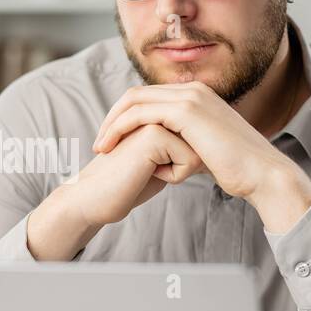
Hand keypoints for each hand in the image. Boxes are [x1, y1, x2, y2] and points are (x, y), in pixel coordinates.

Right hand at [25, 123, 202, 259]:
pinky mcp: (154, 132)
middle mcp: (157, 111)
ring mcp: (154, 118)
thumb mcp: (163, 162)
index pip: (198, 140)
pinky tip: (147, 174)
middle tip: (150, 170)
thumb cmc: (128, 185)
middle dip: (185, 165)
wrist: (96, 199)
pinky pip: (189, 160)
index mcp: (158, 114)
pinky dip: (174, 176)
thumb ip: (183, 148)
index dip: (186, 161)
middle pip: (201, 143)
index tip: (155, 168)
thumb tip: (214, 149)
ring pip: (198, 151)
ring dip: (179, 170)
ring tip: (148, 170)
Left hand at [92, 81, 310, 231]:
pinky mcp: (187, 111)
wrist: (261, 173)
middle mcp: (193, 90)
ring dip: (112, 124)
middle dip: (112, 118)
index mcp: (197, 95)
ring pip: (134, 102)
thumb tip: (166, 154)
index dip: (124, 117)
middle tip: (98, 143)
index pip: (148, 96)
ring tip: (100, 147)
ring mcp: (190, 97)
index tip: (111, 140)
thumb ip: (184, 143)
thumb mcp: (204, 149)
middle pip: (136, 94)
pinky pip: (141, 115)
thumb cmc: (236, 169)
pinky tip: (113, 148)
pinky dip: (122, 130)